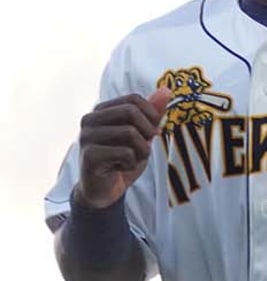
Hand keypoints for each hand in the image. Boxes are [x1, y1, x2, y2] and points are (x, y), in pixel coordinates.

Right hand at [74, 88, 170, 209]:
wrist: (104, 190)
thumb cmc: (122, 160)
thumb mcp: (142, 136)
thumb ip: (151, 114)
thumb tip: (166, 89)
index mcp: (101, 111)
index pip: (134, 99)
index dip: (152, 116)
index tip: (152, 133)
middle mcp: (90, 119)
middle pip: (131, 112)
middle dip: (147, 132)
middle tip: (143, 148)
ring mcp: (86, 136)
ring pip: (130, 133)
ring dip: (141, 151)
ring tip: (131, 160)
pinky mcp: (89, 155)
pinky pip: (125, 153)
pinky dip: (132, 163)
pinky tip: (121, 168)